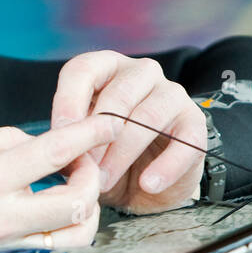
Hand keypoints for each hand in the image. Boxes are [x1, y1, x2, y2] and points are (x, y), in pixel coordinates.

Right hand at [0, 115, 118, 252]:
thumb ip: (3, 139)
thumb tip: (41, 141)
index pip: (51, 153)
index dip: (87, 134)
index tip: (107, 122)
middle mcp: (3, 213)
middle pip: (76, 200)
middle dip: (92, 174)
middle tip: (83, 158)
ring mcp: (10, 238)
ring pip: (76, 230)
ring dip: (88, 203)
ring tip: (74, 183)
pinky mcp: (12, 252)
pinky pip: (60, 244)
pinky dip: (72, 223)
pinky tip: (61, 205)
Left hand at [50, 51, 205, 213]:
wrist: (146, 183)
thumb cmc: (107, 155)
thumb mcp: (81, 145)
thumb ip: (69, 137)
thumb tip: (57, 143)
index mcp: (106, 68)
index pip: (83, 69)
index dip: (68, 102)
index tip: (59, 135)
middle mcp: (141, 73)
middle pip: (118, 95)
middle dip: (97, 137)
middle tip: (84, 169)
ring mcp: (171, 95)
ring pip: (148, 117)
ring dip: (123, 154)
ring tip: (105, 182)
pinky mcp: (194, 123)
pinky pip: (185, 142)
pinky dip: (166, 167)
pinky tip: (148, 184)